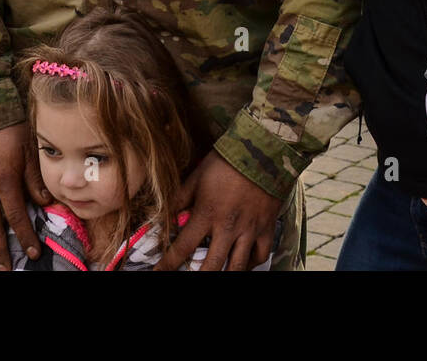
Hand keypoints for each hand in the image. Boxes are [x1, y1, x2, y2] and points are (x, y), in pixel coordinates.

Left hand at [156, 152, 282, 270]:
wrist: (263, 148)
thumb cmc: (228, 160)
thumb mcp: (197, 176)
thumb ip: (180, 198)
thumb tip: (165, 216)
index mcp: (207, 213)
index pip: (182, 247)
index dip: (168, 264)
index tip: (159, 271)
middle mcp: (228, 226)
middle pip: (211, 266)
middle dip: (198, 277)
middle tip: (190, 278)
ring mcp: (249, 229)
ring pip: (237, 267)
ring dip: (225, 274)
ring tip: (216, 274)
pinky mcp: (267, 227)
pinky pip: (261, 255)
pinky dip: (252, 264)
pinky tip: (243, 263)